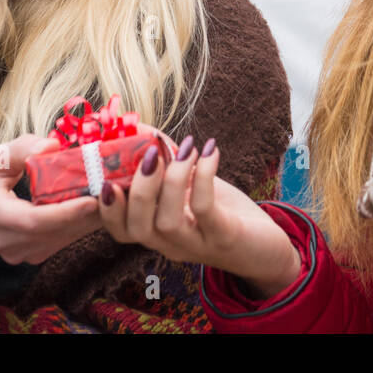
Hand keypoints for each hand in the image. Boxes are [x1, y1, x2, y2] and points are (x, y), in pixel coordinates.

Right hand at [0, 133, 102, 264]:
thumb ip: (24, 148)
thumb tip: (53, 146)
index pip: (32, 220)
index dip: (65, 213)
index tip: (93, 199)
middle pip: (51, 232)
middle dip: (86, 215)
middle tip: (116, 193)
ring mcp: (12, 253)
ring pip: (59, 240)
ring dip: (87, 222)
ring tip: (113, 198)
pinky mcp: (26, 256)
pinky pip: (58, 243)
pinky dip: (79, 226)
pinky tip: (98, 207)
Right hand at [97, 136, 301, 297]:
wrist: (266, 246)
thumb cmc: (223, 211)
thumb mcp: (190, 186)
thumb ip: (166, 163)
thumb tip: (140, 126)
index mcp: (157, 233)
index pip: (120, 230)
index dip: (106, 208)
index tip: (106, 176)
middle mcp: (171, 244)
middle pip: (137, 228)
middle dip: (138, 187)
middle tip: (151, 154)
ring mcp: (197, 244)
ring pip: (167, 221)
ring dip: (171, 179)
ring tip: (187, 148)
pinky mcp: (224, 238)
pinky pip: (205, 209)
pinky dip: (203, 176)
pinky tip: (209, 151)